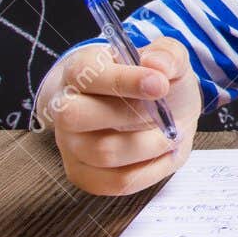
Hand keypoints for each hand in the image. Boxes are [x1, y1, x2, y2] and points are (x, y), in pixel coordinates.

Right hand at [37, 37, 201, 195]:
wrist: (160, 111)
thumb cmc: (157, 82)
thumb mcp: (169, 60)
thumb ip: (168, 54)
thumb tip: (157, 65)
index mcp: (82, 70)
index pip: (86, 74)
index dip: (123, 80)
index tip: (160, 84)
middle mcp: (65, 107)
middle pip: (74, 116)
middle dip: (129, 116)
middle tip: (166, 116)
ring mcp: (71, 144)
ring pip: (102, 152)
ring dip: (149, 144)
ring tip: (172, 133)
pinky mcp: (84, 174)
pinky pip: (116, 182)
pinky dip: (151, 170)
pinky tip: (164, 153)